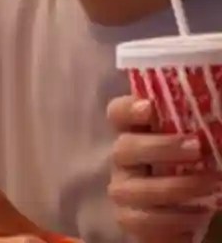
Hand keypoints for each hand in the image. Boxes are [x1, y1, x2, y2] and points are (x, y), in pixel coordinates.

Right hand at [108, 95, 218, 241]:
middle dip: (159, 148)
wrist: (194, 209)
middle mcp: (124, 161)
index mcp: (136, 134)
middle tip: (196, 148)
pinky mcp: (130, 220)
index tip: (150, 107)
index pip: (117, 114)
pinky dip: (171, 220)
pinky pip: (140, 223)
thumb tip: (217, 109)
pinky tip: (198, 215)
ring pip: (131, 189)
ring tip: (211, 186)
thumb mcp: (201, 145)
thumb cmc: (199, 169)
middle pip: (123, 148)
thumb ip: (201, 128)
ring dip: (173, 188)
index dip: (127, 109)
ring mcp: (124, 190)